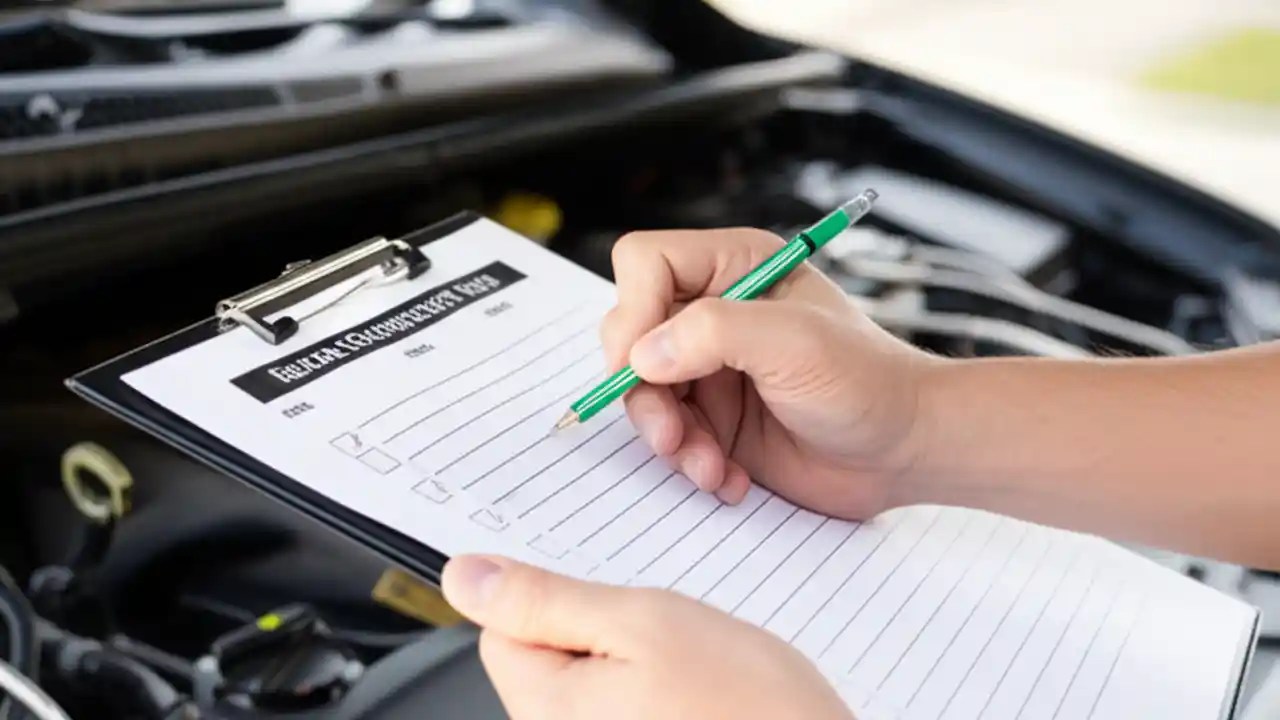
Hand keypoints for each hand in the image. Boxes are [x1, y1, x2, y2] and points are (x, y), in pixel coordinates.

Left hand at [441, 555, 854, 719]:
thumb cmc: (750, 708)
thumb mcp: (642, 623)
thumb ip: (545, 601)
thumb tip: (465, 578)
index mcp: (545, 711)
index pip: (502, 629)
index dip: (557, 602)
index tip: (606, 602)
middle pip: (544, 662)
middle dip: (599, 635)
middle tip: (663, 641)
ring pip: (587, 685)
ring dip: (630, 665)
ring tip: (691, 674)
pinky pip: (620, 712)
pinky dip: (652, 697)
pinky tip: (696, 700)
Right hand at [601, 228, 936, 518]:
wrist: (906, 451)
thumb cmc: (869, 382)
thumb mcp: (794, 343)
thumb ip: (714, 332)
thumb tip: (643, 354)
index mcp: (735, 266)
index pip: (646, 264)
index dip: (633, 310)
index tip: (645, 363)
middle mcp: (714, 313)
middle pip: (630, 333)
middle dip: (644, 390)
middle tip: (671, 433)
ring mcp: (711, 368)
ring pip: (642, 393)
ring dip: (668, 438)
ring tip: (709, 465)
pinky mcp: (715, 419)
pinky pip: (670, 437)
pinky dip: (690, 463)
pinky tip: (727, 478)